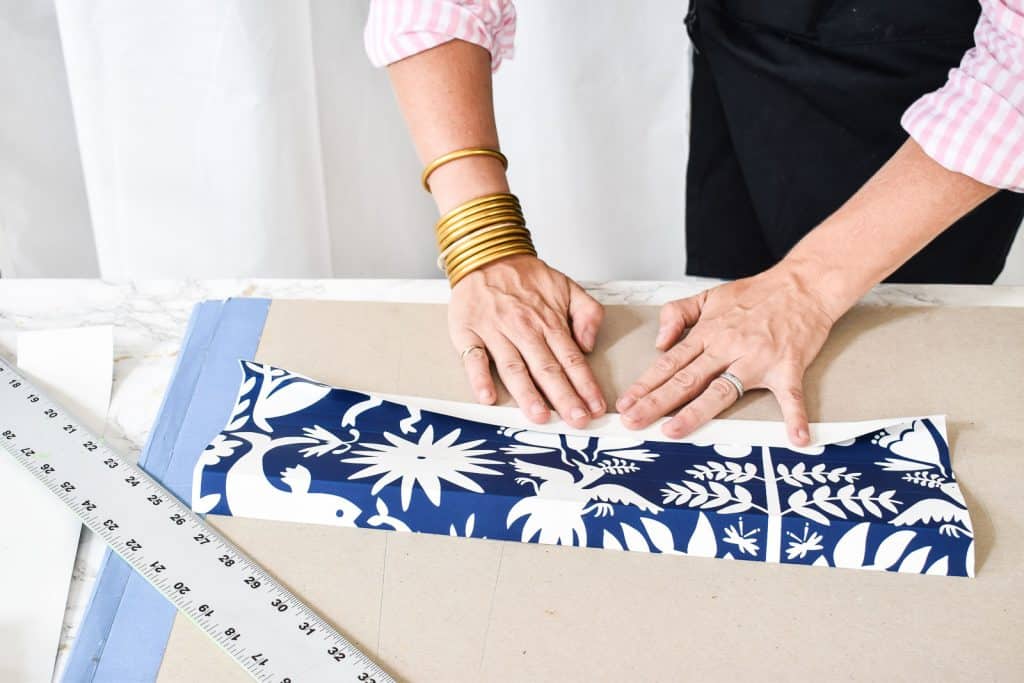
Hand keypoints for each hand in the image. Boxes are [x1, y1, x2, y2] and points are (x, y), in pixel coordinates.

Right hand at [449, 254, 606, 427]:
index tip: (595, 406)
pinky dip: (479, 378)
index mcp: (548, 321)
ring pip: (514, 367)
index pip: (571, 358)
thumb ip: (587, 312)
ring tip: (540, 416)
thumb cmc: (525, 277)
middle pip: (547, 368)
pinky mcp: (469, 331)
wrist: (486, 255)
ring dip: (527, 394)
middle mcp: (524, 328)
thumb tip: (588, 344)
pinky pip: (474, 358)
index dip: (585, 384)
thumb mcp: (567, 286)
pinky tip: (488, 397)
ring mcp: (495, 331)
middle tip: (576, 420)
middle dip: (564, 397)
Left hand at [615, 264, 837, 444]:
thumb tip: (660, 343)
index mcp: (709, 333)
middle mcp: (728, 347)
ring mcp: (757, 359)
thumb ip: (678, 314)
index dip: (645, 384)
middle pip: (685, 379)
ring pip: (721, 390)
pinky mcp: (788, 367)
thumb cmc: (759, 294)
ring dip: (695, 413)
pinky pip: (791, 397)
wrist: (804, 284)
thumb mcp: (710, 296)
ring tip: (673, 431)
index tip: (626, 402)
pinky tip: (795, 439)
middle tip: (633, 420)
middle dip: (655, 402)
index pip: (669, 363)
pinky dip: (795, 418)